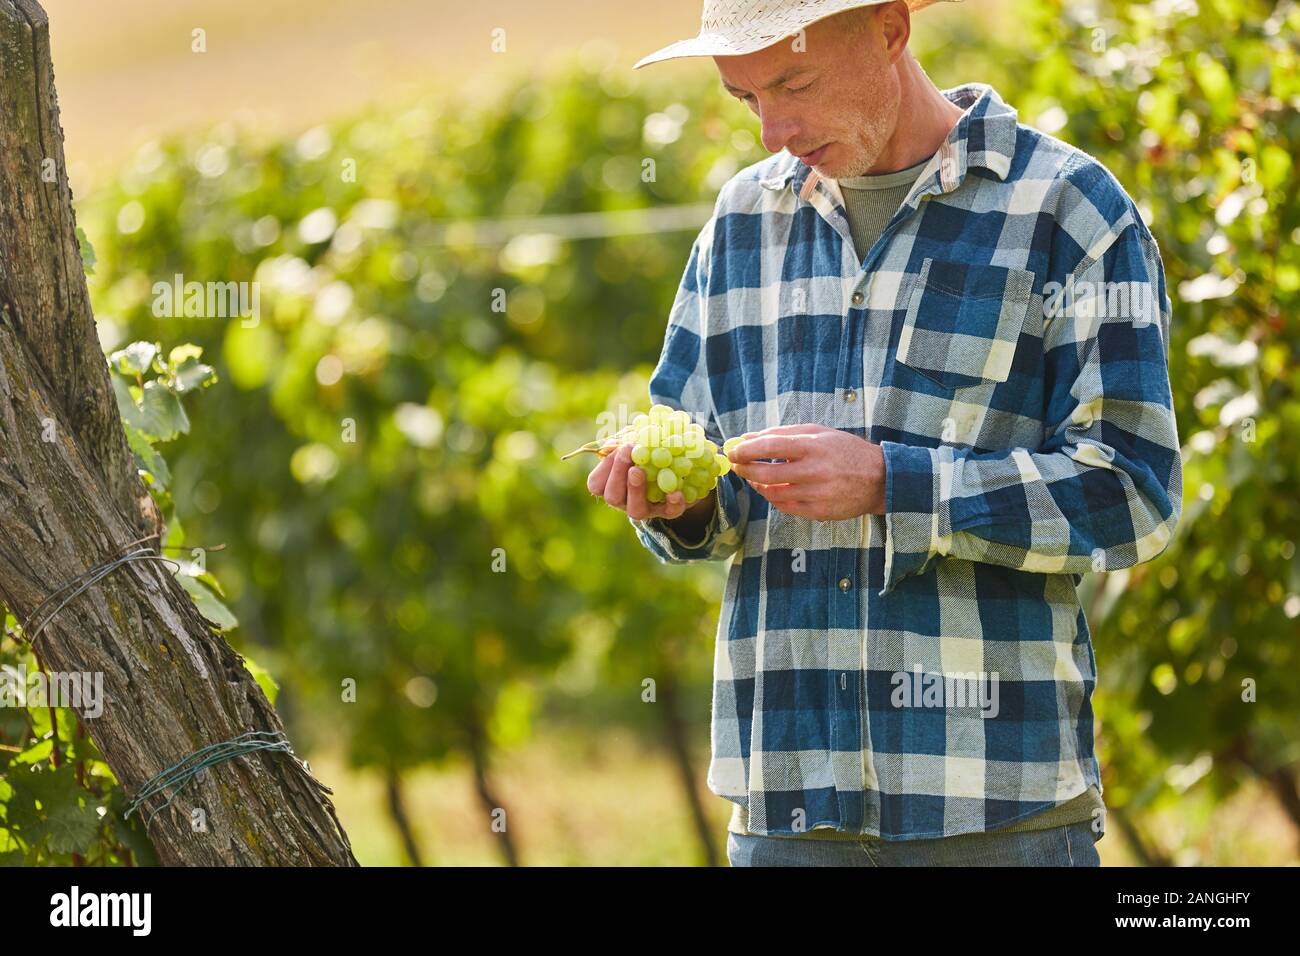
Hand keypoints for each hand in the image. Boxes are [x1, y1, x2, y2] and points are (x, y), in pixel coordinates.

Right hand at [587, 443, 709, 521]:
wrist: (680, 466)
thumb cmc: (647, 452)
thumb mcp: (634, 442)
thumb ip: (624, 440)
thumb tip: (616, 440)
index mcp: (612, 485)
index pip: (596, 484)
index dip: (603, 468)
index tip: (617, 448)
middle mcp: (625, 501)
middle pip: (613, 498)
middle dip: (617, 475)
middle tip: (627, 452)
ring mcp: (647, 509)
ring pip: (635, 510)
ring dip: (635, 489)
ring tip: (639, 470)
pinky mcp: (669, 512)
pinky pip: (669, 512)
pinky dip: (672, 503)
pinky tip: (676, 492)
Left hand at [729, 423, 885, 519]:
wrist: (880, 479)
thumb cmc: (845, 451)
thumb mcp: (818, 433)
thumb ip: (783, 433)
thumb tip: (749, 438)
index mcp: (813, 446)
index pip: (770, 446)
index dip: (746, 450)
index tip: (732, 450)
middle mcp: (814, 471)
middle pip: (766, 473)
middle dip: (745, 469)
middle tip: (736, 465)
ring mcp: (816, 494)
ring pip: (773, 493)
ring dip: (757, 485)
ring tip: (753, 477)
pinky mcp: (819, 512)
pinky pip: (785, 507)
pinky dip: (773, 498)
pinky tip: (772, 489)